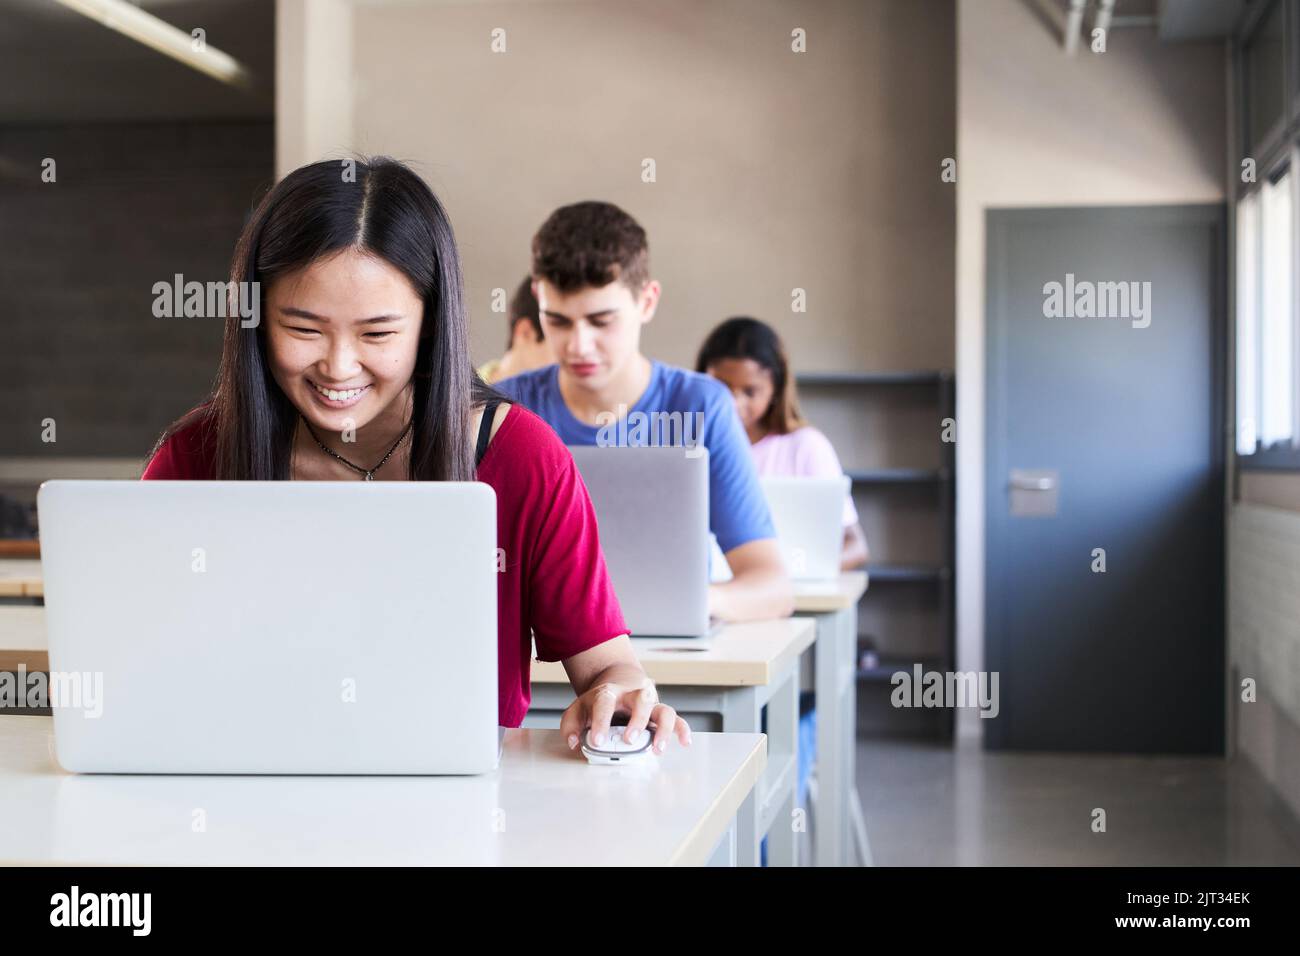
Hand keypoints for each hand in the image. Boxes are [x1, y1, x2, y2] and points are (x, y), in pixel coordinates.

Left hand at [560, 678, 690, 755]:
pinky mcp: (660, 713)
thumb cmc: (599, 702)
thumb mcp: (579, 709)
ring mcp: (650, 704)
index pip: (605, 703)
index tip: (598, 741)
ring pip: (663, 710)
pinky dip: (682, 729)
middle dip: (637, 720)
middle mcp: (632, 696)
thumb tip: (574, 742)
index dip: (601, 721)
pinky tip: (684, 742)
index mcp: (609, 693)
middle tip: (629, 740)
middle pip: (640, 700)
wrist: (618, 682)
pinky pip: (677, 719)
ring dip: (663, 729)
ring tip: (657, 749)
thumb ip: (571, 725)